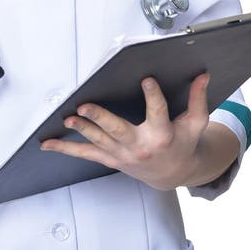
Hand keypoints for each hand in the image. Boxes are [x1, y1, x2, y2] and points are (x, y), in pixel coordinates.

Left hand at [39, 73, 210, 191]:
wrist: (172, 174)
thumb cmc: (183, 144)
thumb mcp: (195, 124)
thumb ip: (198, 99)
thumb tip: (202, 75)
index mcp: (162, 135)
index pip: (158, 112)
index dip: (153, 96)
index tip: (147, 80)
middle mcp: (139, 147)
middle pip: (118, 130)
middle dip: (100, 119)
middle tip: (85, 107)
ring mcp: (122, 155)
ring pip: (99, 141)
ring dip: (81, 130)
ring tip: (68, 118)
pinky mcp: (110, 159)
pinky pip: (85, 154)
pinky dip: (65, 149)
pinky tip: (47, 144)